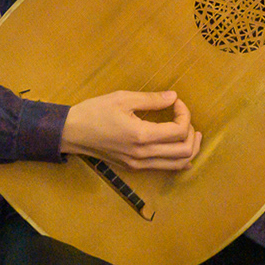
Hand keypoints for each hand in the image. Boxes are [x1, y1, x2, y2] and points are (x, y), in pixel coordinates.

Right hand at [62, 89, 201, 169]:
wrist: (72, 133)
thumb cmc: (95, 112)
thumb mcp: (122, 99)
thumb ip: (151, 99)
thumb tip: (174, 97)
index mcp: (141, 136)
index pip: (179, 130)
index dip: (184, 113)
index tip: (176, 101)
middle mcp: (143, 154)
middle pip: (184, 151)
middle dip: (192, 132)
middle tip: (184, 117)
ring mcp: (139, 164)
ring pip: (177, 164)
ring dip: (189, 148)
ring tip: (190, 133)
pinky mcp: (134, 167)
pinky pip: (164, 168)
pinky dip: (178, 159)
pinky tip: (179, 147)